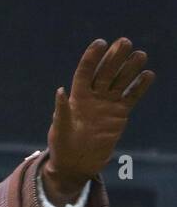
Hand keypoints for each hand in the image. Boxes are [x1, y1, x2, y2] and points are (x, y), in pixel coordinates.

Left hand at [44, 37, 154, 203]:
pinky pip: (132, 96)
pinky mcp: (119, 114)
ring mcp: (108, 104)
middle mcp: (93, 97)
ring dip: (130, 67)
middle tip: (125, 41)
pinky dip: (140, 86)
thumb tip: (60, 90)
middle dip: (115, 57)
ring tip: (140, 55)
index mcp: (77, 98)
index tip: (101, 42)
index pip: (85, 72)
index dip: (92, 57)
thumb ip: (61, 111)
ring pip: (121, 81)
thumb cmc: (62, 148)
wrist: (76, 165)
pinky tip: (148, 74)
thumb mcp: (59, 130)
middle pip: (106, 72)